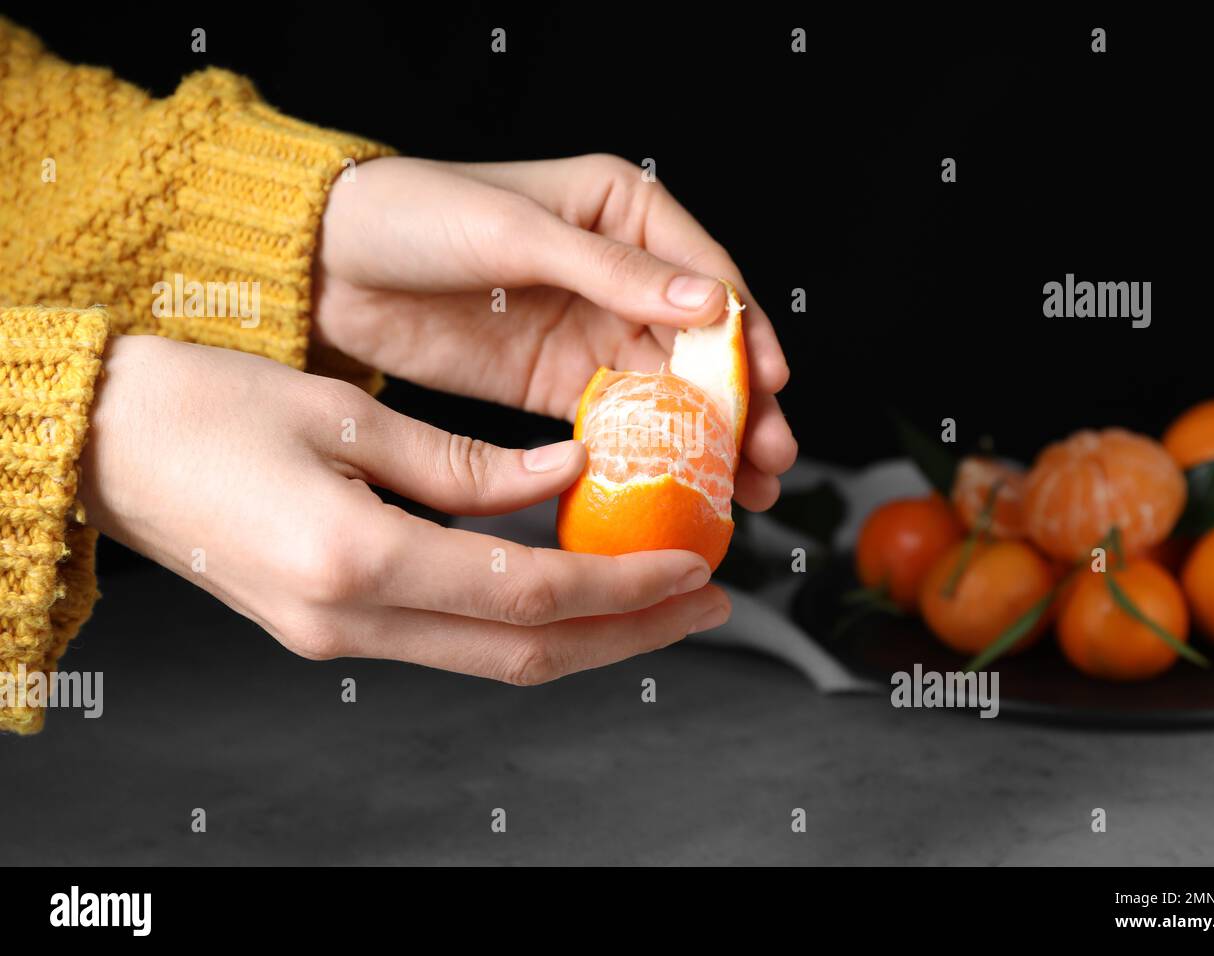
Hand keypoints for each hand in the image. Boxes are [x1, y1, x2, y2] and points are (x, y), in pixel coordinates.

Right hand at [79, 335, 728, 682]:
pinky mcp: (332, 629)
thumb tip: (568, 470)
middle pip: (525, 652)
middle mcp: (351, 619)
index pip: (529, 591)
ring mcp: (337, 638)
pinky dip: (522, 621)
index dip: (622, 584)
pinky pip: (452, 639)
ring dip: (584, 634)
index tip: (691, 565)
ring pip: (492, 657)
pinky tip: (566, 585)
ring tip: (655, 599)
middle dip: (627, 632)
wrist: (102, 450)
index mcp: (357, 558)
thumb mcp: (345, 416)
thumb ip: (466, 463)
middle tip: (705, 602)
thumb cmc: (203, 409)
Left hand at [313, 154, 796, 511]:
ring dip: (706, 438)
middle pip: (700, 344)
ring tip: (742, 488)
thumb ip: (611, 270)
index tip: (772, 383)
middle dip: (740, 402)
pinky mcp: (556, 381)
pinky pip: (617, 421)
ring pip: (669, 390)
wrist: (329, 266)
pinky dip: (650, 454)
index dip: (747, 333)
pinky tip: (675, 486)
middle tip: (768, 456)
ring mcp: (590, 330)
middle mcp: (619, 272)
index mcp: (624, 211)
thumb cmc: (416, 216)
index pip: (707, 276)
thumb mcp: (515, 232)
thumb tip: (711, 302)